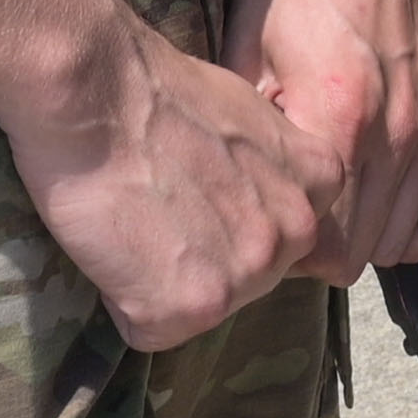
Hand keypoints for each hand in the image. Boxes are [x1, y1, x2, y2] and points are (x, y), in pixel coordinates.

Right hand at [0, 0, 336, 351]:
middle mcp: (297, 234)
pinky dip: (123, 300)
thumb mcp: (252, 118)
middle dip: (204, 256)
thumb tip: (256, 196)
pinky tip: (114, 247)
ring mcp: (249, 275)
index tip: (200, 192)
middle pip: (246, 277)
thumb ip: (273, 168)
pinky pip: (149, 328)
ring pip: (200, 306)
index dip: (231, 219)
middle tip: (159, 205)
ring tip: (136, 220)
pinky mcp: (192, 308)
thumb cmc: (156, 89)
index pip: (285, 235)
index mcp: (320, 182)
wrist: (97, 91)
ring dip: (161, 280)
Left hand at [228, 0, 417, 280]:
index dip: (290, 250)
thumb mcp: (244, 50)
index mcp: (342, 117)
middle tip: (294, 219)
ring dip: (371, 235)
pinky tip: (394, 217)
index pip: (324, 243)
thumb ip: (251, 136)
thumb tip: (244, 200)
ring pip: (409, 232)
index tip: (268, 225)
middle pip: (366, 249)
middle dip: (325, 249)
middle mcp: (403, 125)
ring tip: (335, 211)